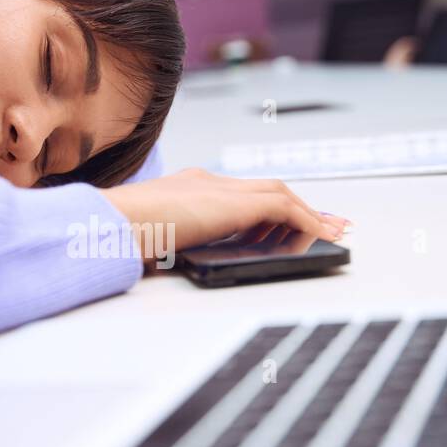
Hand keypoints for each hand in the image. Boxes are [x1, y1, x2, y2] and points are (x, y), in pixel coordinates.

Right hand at [101, 168, 351, 269]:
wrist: (115, 223)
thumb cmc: (120, 236)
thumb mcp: (151, 240)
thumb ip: (168, 243)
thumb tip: (163, 264)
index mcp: (188, 188)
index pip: (238, 193)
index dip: (264, 209)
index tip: (280, 224)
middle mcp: (208, 182)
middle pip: (267, 189)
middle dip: (297, 207)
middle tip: (324, 222)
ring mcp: (222, 189)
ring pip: (281, 195)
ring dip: (309, 214)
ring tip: (331, 232)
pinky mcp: (236, 203)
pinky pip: (286, 210)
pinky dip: (306, 222)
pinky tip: (321, 238)